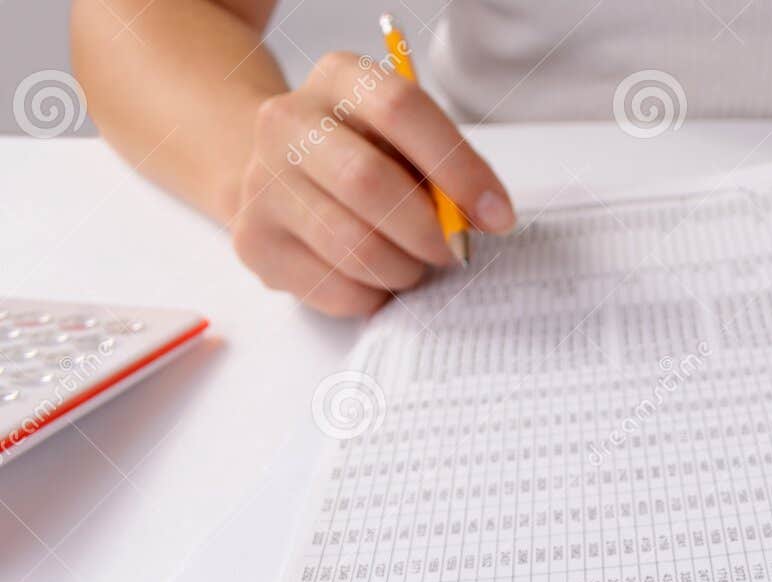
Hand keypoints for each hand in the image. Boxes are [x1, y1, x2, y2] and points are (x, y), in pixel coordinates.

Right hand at [230, 52, 514, 316]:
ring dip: (404, 268)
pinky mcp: (256, 243)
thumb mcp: (409, 142)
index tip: (497, 215)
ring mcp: (262, 183)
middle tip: (453, 250)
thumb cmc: (367, 155)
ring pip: (353, 246)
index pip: (400, 108)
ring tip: (412, 263)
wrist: (283, 174)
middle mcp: (286, 122)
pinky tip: (374, 276)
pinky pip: (336, 288)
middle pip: (369, 181)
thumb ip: (447, 169)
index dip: (457, 167)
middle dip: (429, 231)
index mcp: (338, 78)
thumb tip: (489, 216)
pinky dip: (374, 294)